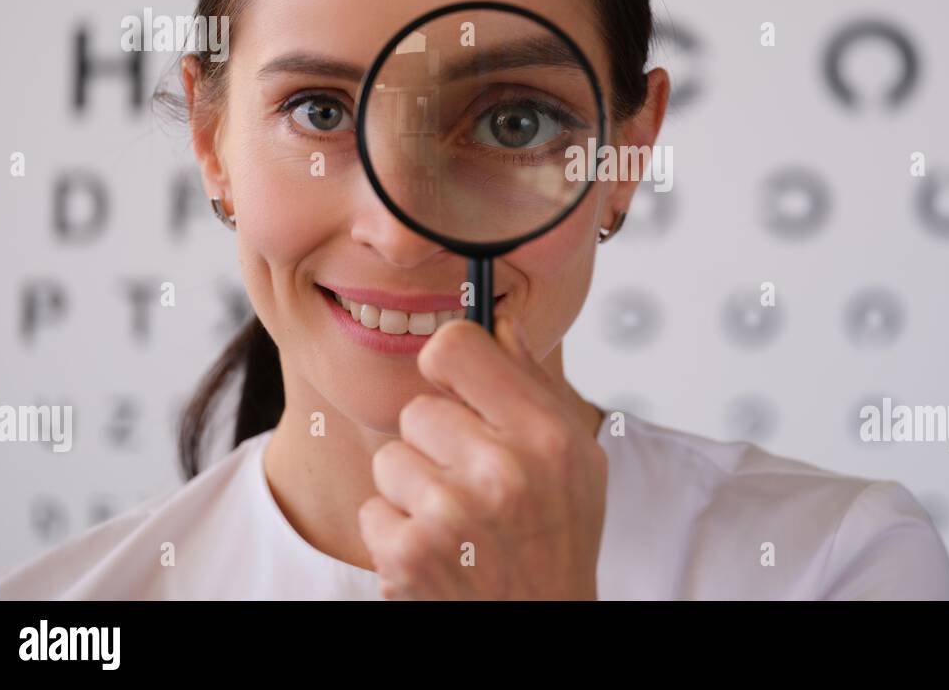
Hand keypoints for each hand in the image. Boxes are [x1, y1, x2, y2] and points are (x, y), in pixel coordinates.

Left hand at [358, 315, 607, 599]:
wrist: (545, 625)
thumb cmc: (561, 538)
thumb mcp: (575, 458)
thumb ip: (532, 386)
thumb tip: (497, 323)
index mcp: (542, 435)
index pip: (456, 347)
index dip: (447, 358)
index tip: (451, 378)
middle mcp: (497, 470)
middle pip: (418, 409)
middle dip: (437, 440)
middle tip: (471, 476)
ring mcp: (446, 515)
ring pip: (390, 459)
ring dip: (414, 487)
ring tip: (457, 518)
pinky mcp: (406, 556)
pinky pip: (373, 510)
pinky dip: (397, 532)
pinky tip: (440, 548)